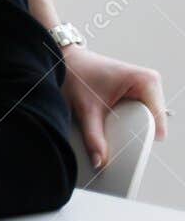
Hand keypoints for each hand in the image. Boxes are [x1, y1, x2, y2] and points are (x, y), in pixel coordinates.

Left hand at [60, 43, 166, 169]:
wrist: (64, 59)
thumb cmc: (76, 72)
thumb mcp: (85, 108)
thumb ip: (93, 137)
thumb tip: (100, 161)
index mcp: (146, 81)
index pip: (156, 119)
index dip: (143, 137)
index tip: (132, 152)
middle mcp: (150, 83)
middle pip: (152, 121)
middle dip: (135, 134)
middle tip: (116, 140)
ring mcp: (145, 88)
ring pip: (145, 119)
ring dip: (131, 128)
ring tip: (112, 127)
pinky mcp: (137, 92)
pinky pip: (138, 114)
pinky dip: (127, 122)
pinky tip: (114, 124)